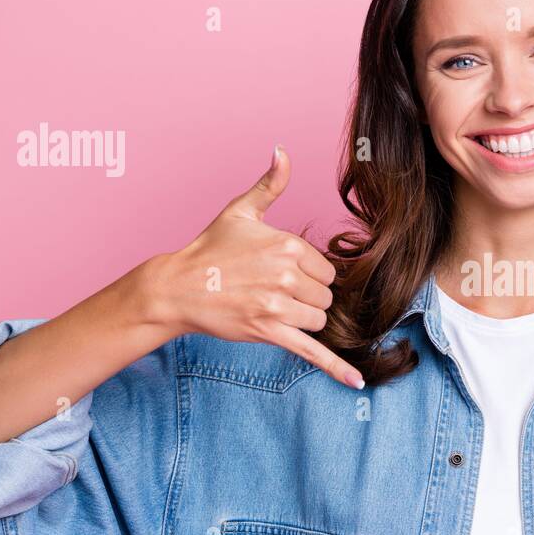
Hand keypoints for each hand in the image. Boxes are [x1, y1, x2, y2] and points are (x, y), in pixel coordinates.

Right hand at [146, 145, 364, 389]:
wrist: (177, 286)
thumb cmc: (210, 250)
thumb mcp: (241, 212)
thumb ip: (269, 185)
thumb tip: (282, 151)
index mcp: (287, 245)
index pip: (327, 271)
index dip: (309, 277)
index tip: (283, 276)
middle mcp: (286, 274)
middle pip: (326, 297)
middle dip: (307, 299)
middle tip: (274, 294)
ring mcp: (278, 305)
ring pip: (318, 321)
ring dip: (303, 320)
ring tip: (273, 310)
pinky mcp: (269, 331)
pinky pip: (312, 352)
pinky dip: (336, 368)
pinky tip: (356, 384)